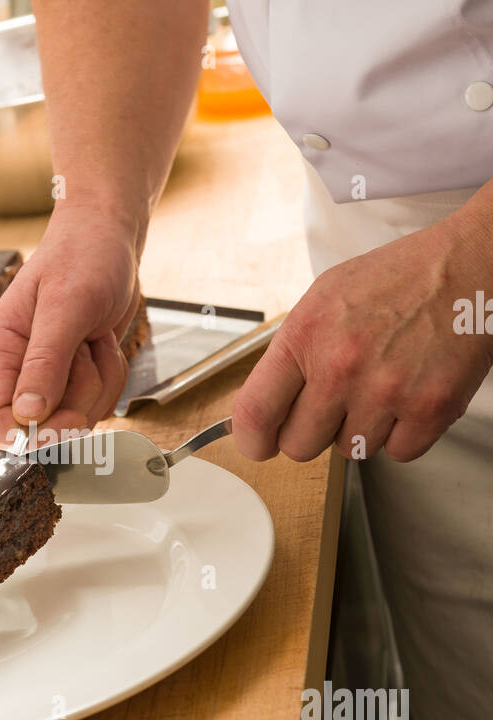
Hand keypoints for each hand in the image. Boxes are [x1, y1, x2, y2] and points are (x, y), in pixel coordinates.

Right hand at [0, 210, 141, 443]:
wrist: (111, 237)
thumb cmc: (82, 255)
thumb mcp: (65, 305)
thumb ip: (45, 362)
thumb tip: (27, 413)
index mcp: (0, 349)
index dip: (26, 433)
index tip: (62, 421)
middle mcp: (20, 369)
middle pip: (42, 426)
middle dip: (75, 400)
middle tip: (85, 355)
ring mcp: (51, 376)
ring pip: (75, 418)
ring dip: (98, 383)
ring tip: (93, 339)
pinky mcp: (78, 377)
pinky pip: (99, 403)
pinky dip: (111, 377)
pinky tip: (103, 344)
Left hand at [233, 210, 492, 463]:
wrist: (468, 265)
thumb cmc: (398, 279)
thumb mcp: (325, 299)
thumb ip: (293, 353)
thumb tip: (267, 405)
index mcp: (306, 335)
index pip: (255, 413)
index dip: (252, 440)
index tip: (259, 444)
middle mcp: (341, 367)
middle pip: (299, 446)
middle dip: (313, 432)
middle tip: (335, 404)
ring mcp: (386, 392)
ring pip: (350, 451)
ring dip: (362, 428)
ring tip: (380, 387)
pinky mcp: (429, 409)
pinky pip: (398, 453)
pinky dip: (403, 433)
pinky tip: (408, 396)